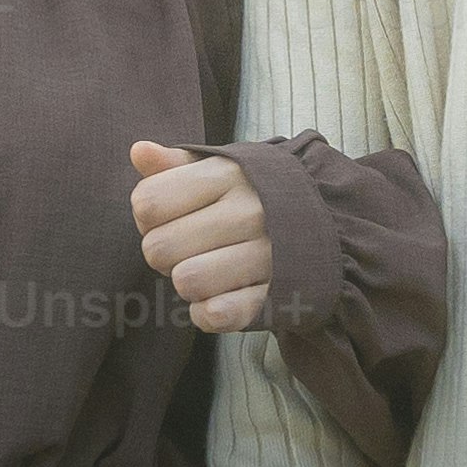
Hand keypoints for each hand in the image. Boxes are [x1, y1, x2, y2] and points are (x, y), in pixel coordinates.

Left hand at [129, 142, 276, 332]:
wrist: (327, 224)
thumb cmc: (254, 193)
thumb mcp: (219, 168)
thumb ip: (175, 164)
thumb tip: (139, 151)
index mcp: (230, 175)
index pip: (148, 202)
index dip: (147, 215)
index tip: (170, 215)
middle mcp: (250, 212)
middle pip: (159, 247)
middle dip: (164, 253)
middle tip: (190, 246)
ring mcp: (267, 255)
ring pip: (186, 282)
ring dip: (188, 283)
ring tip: (209, 269)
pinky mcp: (274, 296)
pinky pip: (215, 315)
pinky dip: (208, 313)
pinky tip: (220, 297)